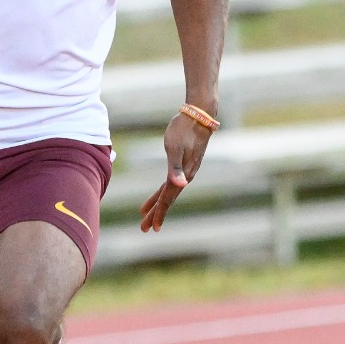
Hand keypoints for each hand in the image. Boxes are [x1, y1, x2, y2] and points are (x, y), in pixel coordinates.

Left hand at [138, 110, 212, 232]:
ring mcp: (187, 170)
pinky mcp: (186, 163)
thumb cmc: (184, 129)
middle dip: (156, 213)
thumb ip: (175, 168)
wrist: (200, 115)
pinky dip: (163, 190)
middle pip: (168, 199)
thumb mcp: (175, 148)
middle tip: (144, 228)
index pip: (168, 198)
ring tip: (145, 212)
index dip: (159, 213)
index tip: (152, 227)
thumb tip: (180, 185)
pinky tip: (161, 190)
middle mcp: (186, 175)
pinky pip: (172, 182)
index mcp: (182, 175)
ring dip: (158, 203)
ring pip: (169, 191)